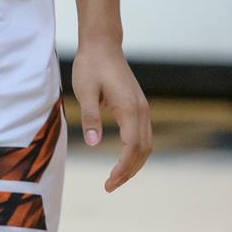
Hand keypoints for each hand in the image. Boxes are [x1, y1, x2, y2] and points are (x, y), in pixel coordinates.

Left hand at [71, 39, 151, 191]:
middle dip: (128, 171)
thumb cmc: (91, 66)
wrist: (103, 45)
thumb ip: (90, 117)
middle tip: (109, 186)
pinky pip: (142, 136)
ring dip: (133, 164)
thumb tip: (94, 144)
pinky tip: (122, 160)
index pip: (132, 147)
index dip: (122, 168)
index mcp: (130, 108)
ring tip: (115, 178)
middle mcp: (141, 110)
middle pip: (143, 150)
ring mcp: (142, 108)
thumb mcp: (85, 91)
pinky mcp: (138, 107)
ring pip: (146, 144)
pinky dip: (135, 152)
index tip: (109, 182)